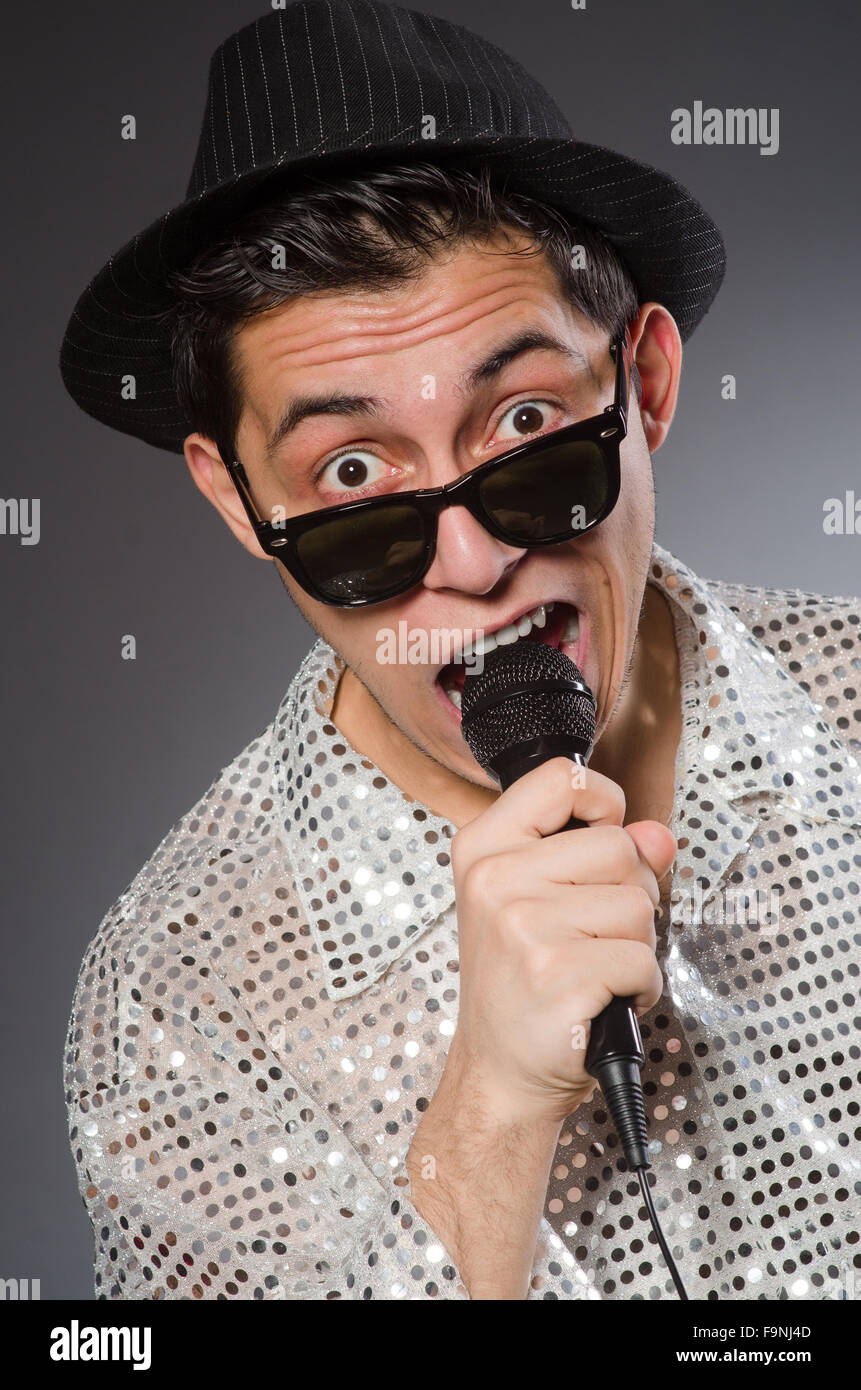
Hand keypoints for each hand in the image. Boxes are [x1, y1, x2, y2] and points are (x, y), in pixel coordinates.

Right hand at [447, 757, 676, 1125]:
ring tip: (593, 969)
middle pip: (619, 846)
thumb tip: (658, 835)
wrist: (500, 1072)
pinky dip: (639, 987)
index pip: (562, 777)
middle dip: (629, 895)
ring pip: (639, 905)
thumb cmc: (522, 986)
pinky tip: (602, 998)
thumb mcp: (546, 903)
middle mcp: (496, 880)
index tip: (603, 834)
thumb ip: (603, 857)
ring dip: (636, 946)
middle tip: (590, 934)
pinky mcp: (558, 973)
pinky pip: (642, 959)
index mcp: (485, 849)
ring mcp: (523, 926)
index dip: (603, 802)